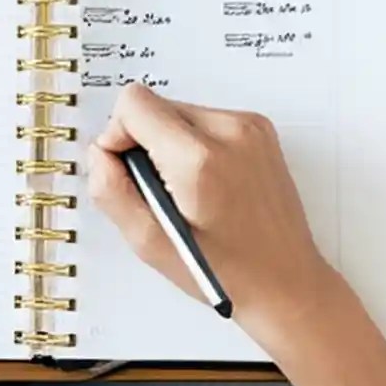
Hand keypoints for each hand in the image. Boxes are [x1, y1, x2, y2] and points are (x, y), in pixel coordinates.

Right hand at [88, 85, 385, 385]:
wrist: (286, 282)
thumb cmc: (228, 272)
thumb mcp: (150, 243)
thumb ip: (112, 191)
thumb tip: (99, 155)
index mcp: (198, 159)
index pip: (133, 103)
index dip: (118, 135)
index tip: (130, 169)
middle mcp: (229, 132)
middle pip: (154, 106)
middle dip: (145, 144)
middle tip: (162, 191)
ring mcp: (250, 127)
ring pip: (178, 112)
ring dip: (170, 145)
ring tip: (189, 191)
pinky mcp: (259, 129)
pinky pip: (204, 120)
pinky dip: (195, 146)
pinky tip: (207, 184)